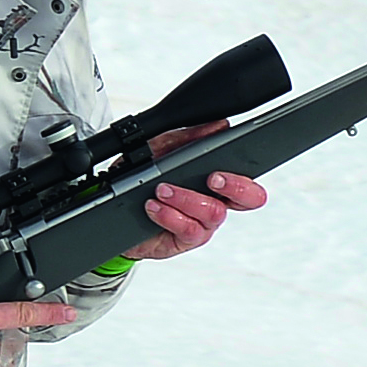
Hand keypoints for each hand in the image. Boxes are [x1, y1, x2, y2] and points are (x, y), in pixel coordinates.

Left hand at [130, 140, 269, 260]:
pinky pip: (188, 229)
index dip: (246, 178)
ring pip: (213, 212)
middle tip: (212, 179)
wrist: (119, 210)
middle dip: (235, 187)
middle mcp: (215, 203)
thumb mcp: (162, 149)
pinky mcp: (184, 240)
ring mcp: (202, 224)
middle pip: (247, 200)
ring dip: (186, 198)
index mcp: (217, 182)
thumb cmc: (146, 179)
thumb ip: (189, 137)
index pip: (248, 181)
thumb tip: (218, 125)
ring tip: (162, 189)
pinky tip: (154, 206)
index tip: (222, 169)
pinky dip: (169, 215)